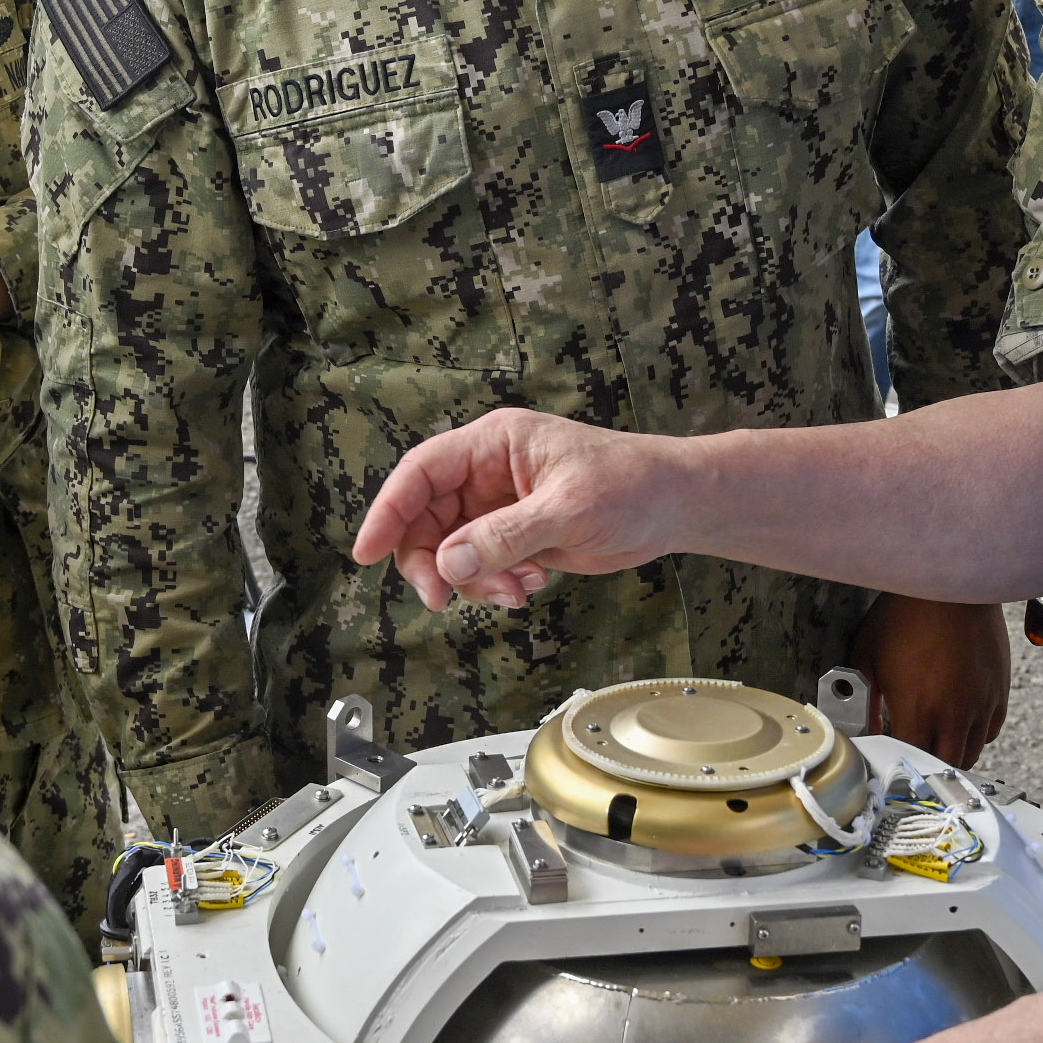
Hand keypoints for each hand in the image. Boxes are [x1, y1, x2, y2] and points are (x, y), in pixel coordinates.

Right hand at [351, 408, 689, 611]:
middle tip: (445, 598)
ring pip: (451, 550)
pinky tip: (531, 586)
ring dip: (472, 580)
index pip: (421, 472)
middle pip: (426, 519)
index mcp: (493, 444)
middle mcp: (488, 473)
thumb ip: (507, 536)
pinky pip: (480, 566)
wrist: (675, 506)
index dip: (388, 511)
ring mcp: (500, 507)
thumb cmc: (632, 485)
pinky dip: (494, 584)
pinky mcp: (516, 537)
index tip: (367, 551)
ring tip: (516, 592)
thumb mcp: (568, 510)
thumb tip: (450, 561)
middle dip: (433, 562)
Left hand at [852, 592, 1010, 764]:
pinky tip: (958, 719)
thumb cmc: (905, 613)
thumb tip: (866, 726)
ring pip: (971, 752)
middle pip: (945, 765)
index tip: (890, 754)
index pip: (912, 760)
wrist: (951, 584)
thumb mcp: (868, 655)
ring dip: (952, 751)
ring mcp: (981, 703)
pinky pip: (990, 730)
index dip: (899, 761)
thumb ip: (866, 700)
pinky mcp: (999, 691)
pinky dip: (975, 733)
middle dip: (926, 763)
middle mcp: (954, 714)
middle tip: (913, 751)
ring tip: (935, 736)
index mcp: (918, 709)